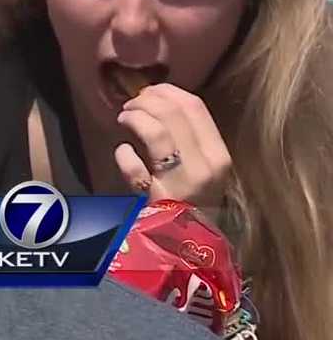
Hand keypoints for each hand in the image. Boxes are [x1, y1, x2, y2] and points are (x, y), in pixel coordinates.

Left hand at [114, 84, 231, 212]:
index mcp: (218, 154)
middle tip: (130, 105)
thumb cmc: (192, 202)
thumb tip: (160, 101)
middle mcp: (205, 167)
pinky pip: (135, 168)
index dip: (167, 91)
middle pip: (173, 114)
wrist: (193, 248)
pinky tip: (122, 152)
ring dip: (134, 118)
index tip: (150, 90)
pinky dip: (123, 155)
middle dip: (146, 101)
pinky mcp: (157, 201)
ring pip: (156, 133)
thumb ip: (187, 138)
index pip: (195, 107)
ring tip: (123, 119)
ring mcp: (181, 184)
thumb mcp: (200, 168)